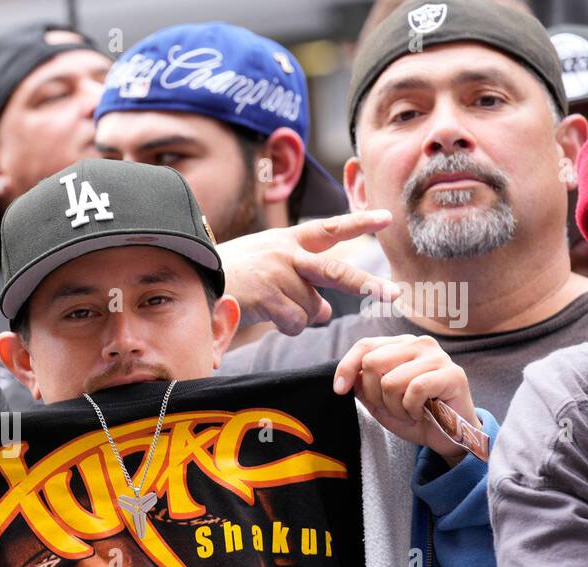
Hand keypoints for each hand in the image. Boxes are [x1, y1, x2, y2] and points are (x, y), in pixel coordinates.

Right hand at [217, 209, 400, 334]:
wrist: (193, 279)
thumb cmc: (230, 276)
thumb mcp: (267, 271)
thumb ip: (299, 285)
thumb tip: (325, 312)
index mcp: (288, 240)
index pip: (330, 228)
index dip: (359, 222)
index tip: (386, 218)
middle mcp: (287, 252)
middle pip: (337, 271)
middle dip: (367, 285)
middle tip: (394, 295)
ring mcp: (278, 273)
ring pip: (311, 308)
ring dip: (298, 317)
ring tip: (273, 310)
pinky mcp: (268, 295)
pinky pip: (294, 321)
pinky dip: (286, 327)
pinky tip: (265, 318)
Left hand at [334, 335, 478, 466]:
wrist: (447, 436)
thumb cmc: (414, 414)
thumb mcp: (378, 401)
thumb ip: (362, 385)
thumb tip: (347, 377)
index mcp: (401, 345)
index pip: (365, 345)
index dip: (346, 367)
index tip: (339, 390)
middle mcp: (420, 344)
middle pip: (373, 362)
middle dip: (374, 394)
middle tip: (391, 407)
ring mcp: (438, 357)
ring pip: (391, 381)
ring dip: (394, 407)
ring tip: (409, 411)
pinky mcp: (453, 374)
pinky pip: (414, 390)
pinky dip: (411, 409)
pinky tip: (422, 412)